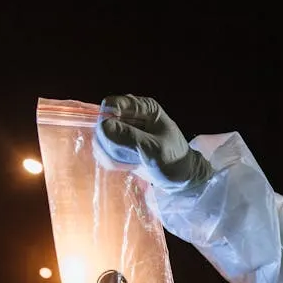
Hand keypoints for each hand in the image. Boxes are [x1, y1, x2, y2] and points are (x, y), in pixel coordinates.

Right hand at [92, 94, 211, 189]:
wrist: (182, 178)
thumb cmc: (174, 160)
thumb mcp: (153, 149)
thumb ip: (129, 137)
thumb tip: (103, 126)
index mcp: (144, 108)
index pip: (111, 104)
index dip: (107, 120)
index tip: (115, 139)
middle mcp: (132, 115)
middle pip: (103, 121)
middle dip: (108, 141)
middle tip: (124, 156)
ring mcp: (125, 130)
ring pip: (101, 137)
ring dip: (109, 153)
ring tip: (128, 162)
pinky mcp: (121, 145)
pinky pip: (104, 149)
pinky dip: (111, 159)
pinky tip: (125, 166)